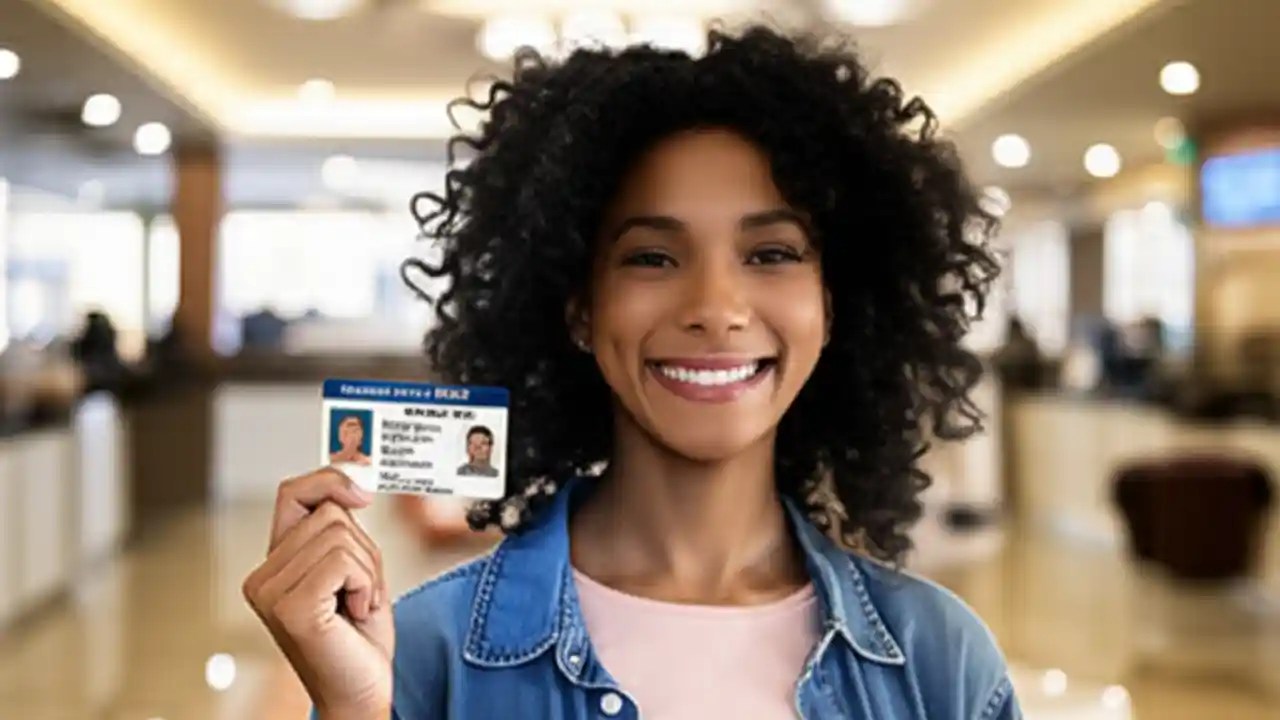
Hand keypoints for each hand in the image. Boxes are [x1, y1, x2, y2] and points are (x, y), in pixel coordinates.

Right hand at [243, 468, 393, 717]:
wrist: (362, 691)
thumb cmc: (359, 637)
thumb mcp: (355, 568)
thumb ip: (344, 527)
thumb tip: (354, 479)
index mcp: (274, 563)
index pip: (293, 493)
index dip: (330, 479)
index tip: (363, 490)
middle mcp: (262, 577)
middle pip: (329, 514)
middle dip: (364, 549)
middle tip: (360, 591)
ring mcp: (270, 593)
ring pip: (340, 535)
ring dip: (367, 570)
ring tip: (357, 604)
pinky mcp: (290, 608)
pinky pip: (344, 562)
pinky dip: (365, 584)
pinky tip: (355, 612)